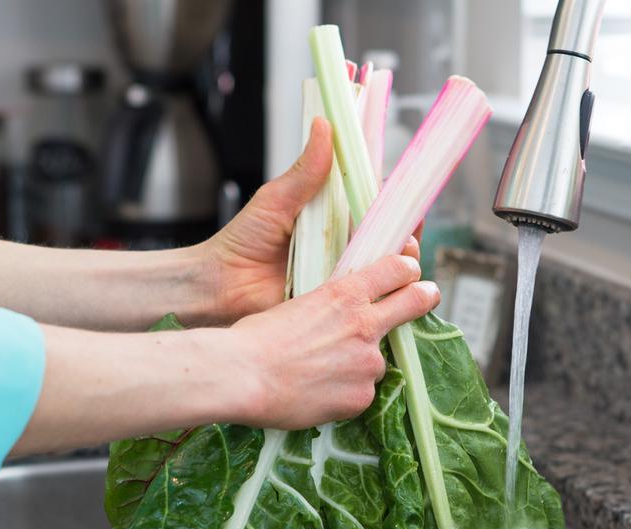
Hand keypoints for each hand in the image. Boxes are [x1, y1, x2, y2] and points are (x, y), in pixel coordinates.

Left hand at [198, 118, 418, 324]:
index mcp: (331, 216)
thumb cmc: (243, 240)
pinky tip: (382, 281)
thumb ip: (307, 169)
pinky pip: (362, 295)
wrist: (222, 283)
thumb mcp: (277, 198)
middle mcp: (341, 244)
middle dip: (404, 232)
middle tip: (405, 230)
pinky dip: (377, 289)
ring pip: (383, 267)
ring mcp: (340, 273)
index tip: (408, 196)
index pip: (374, 204)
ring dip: (396, 260)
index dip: (396, 201)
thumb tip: (324, 125)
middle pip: (387, 236)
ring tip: (396, 254)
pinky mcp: (334, 300)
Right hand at [226, 254, 437, 429]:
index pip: (396, 269)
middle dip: (425, 296)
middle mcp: (365, 325)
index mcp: (346, 294)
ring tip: (321, 373)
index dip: (408, 269)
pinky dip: (344, 394)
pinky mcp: (361, 397)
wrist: (243, 376)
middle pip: (414, 303)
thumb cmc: (255, 338)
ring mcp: (367, 363)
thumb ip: (328, 308)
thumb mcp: (297, 305)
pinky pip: (360, 394)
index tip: (411, 273)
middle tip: (429, 295)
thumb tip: (336, 320)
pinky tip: (316, 393)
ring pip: (376, 361)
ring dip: (359, 364)